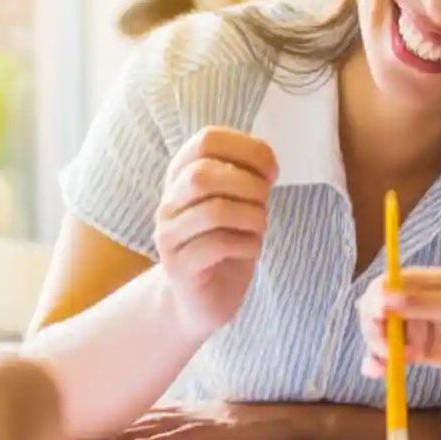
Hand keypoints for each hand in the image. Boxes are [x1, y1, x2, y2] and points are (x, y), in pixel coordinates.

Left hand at [110, 403, 315, 439]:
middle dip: (116, 420)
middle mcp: (196, 411)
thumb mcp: (226, 422)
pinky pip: (186, 437)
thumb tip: (174, 434)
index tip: (94, 415)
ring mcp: (207, 420)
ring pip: (160, 424)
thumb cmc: (265, 425)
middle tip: (84, 427)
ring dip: (130, 432)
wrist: (296, 420)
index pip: (154, 410)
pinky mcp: (219, 432)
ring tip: (101, 438)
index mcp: (197, 409)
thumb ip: (200, 425)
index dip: (124, 412)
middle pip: (149, 415)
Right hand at [155, 127, 278, 338]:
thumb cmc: (226, 244)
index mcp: (183, 174)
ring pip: (214, 211)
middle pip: (203, 174)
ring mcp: (169, 235)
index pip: (207, 140)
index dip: (246, 148)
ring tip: (259, 228)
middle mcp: (169, 201)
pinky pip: (217, 246)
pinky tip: (251, 250)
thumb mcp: (238, 202)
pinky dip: (247, 245)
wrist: (201, 299)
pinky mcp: (178, 267)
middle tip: (265, 204)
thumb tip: (267, 163)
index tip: (271, 171)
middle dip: (249, 186)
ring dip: (252, 217)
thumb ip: (247, 177)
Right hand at [357, 268, 440, 377]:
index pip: (386, 284)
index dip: (376, 298)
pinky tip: (377, 371)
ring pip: (378, 334)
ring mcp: (410, 328)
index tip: (379, 316)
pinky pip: (386, 356)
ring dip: (379, 348)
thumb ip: (422, 302)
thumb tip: (386, 299)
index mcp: (421, 282)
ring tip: (405, 360)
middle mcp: (410, 302)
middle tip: (388, 347)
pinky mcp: (411, 351)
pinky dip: (376, 363)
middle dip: (375, 328)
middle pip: (375, 310)